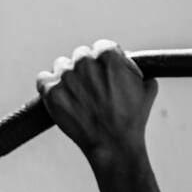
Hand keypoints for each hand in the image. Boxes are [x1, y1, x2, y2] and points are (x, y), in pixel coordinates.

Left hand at [36, 40, 157, 163]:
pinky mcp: (50, 91)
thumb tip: (130, 63)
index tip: (107, 73)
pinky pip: (44, 79)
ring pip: (61, 65)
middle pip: (81, 55)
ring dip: (68, 77)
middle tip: (93, 88)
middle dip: (87, 69)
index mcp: (109, 57)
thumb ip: (137, 70)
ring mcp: (65, 76)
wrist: (113, 144)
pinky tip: (62, 98)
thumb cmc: (132, 119)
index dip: (107, 61)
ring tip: (79, 96)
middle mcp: (85, 62)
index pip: (103, 46)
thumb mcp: (147, 89)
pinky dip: (50, 87)